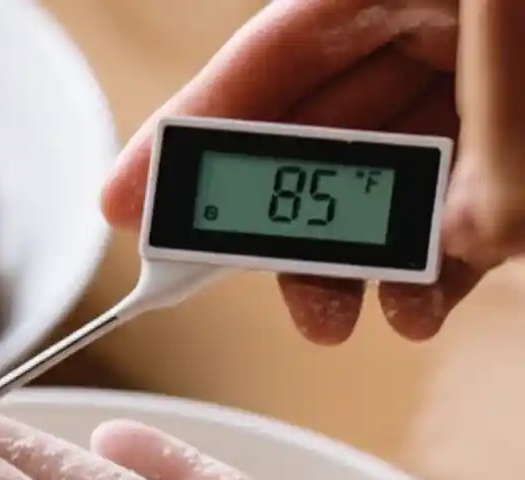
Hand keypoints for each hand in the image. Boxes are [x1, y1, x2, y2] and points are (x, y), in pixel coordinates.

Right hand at [101, 0, 524, 343]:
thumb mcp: (518, 44)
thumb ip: (498, 142)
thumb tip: (467, 237)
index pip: (276, 48)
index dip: (194, 125)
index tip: (125, 202)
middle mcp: (433, 26)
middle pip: (317, 124)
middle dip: (276, 218)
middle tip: (217, 279)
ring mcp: (478, 83)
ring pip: (386, 176)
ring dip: (356, 258)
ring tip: (336, 319)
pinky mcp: (515, 136)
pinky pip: (464, 200)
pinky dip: (440, 260)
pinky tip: (422, 303)